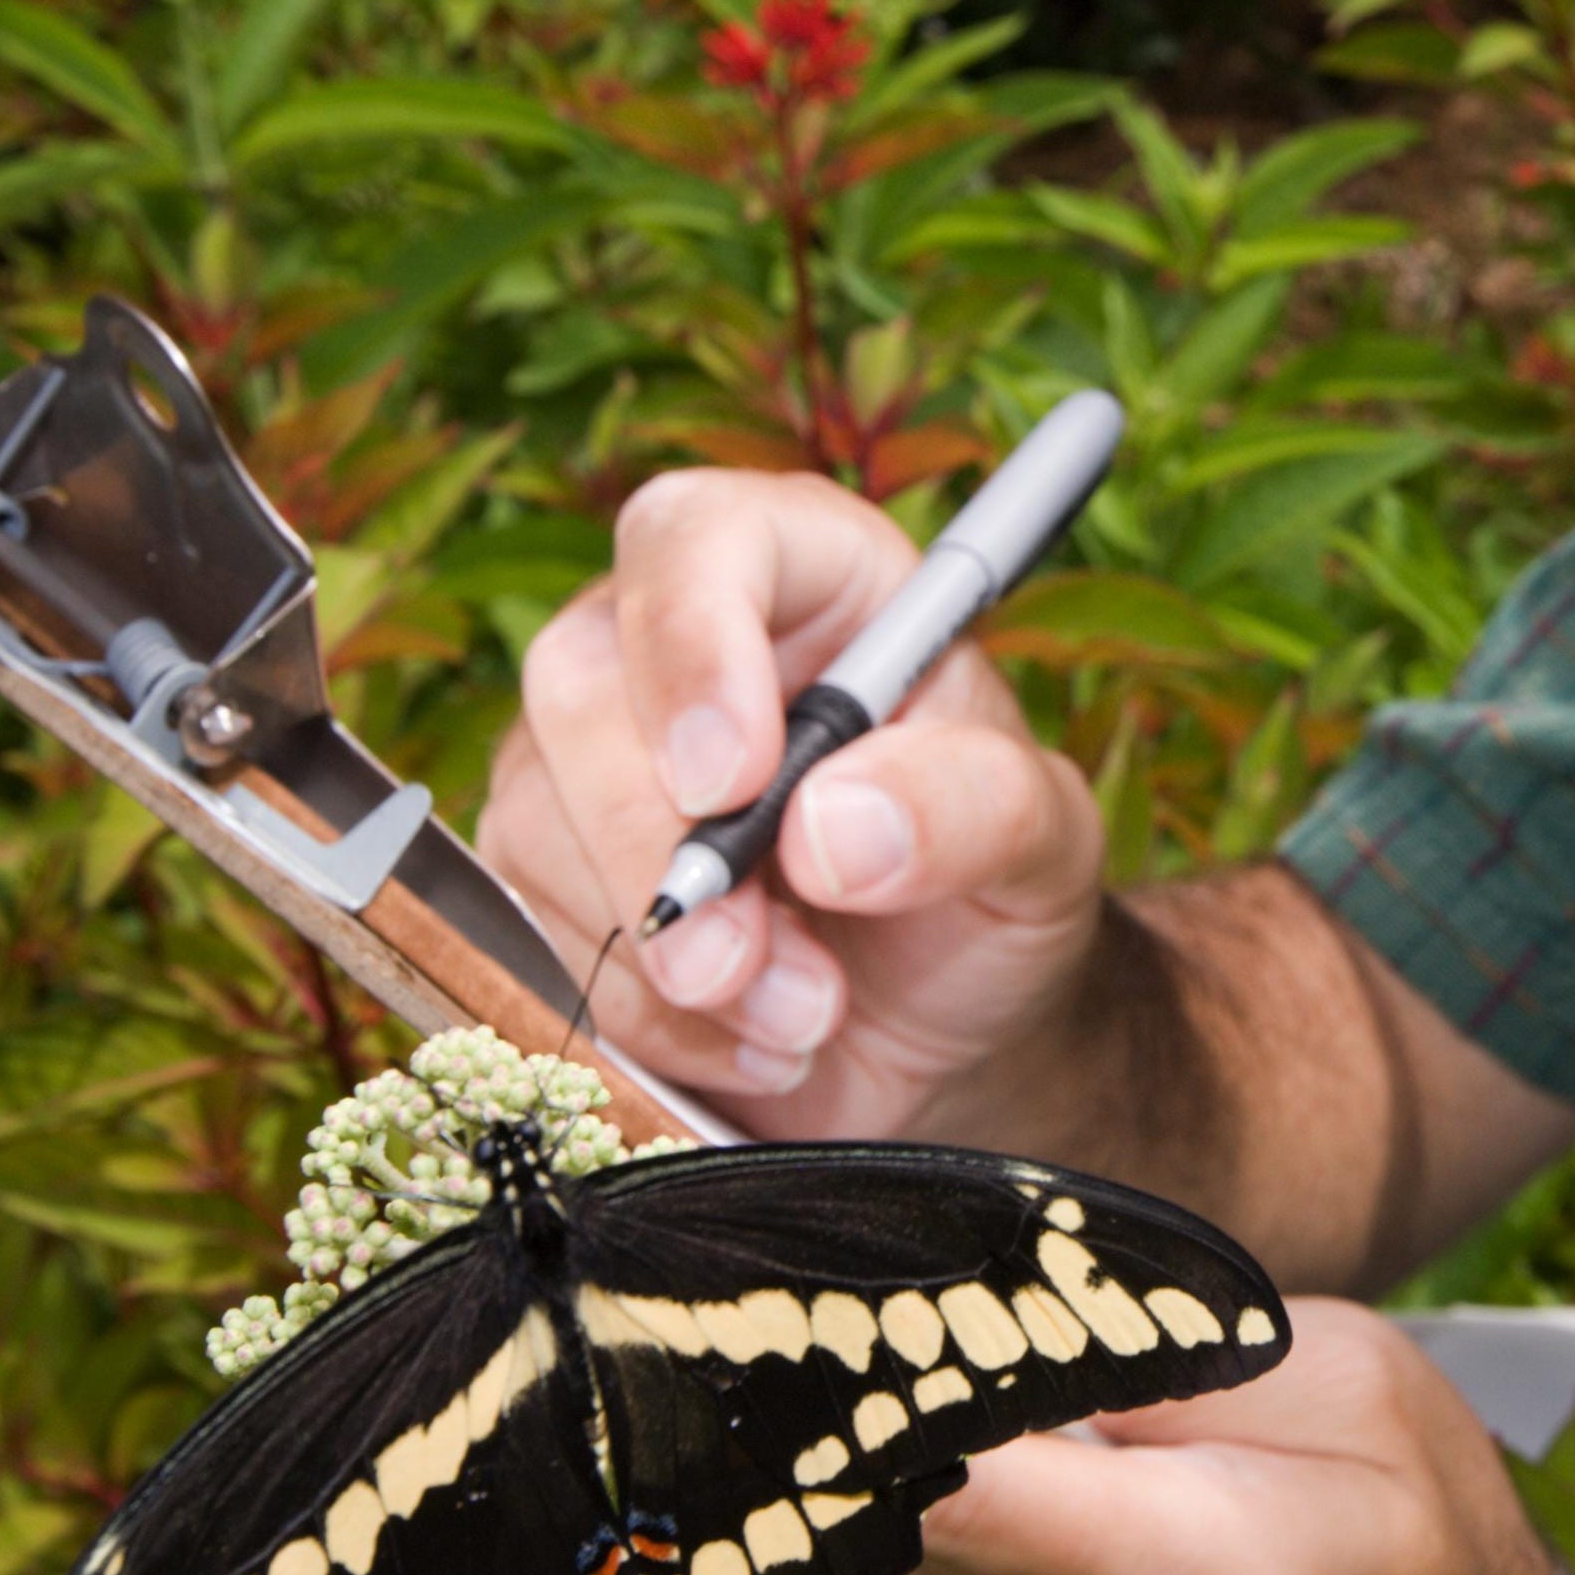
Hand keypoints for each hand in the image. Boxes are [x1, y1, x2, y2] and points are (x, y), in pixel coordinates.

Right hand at [478, 468, 1104, 1137]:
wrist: (943, 1027)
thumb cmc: (991, 892)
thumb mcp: (1043, 845)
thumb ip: (973, 809)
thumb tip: (832, 827)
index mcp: (811, 579)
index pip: (698, 535)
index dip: (693, 643)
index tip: (732, 781)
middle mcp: (680, 641)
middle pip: (581, 679)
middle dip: (661, 846)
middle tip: (762, 967)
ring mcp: (593, 753)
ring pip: (536, 816)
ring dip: (665, 954)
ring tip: (805, 1014)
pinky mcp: (550, 866)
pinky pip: (531, 926)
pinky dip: (640, 1012)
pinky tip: (747, 1038)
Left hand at [883, 1301, 1574, 1574]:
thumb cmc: (1418, 1513)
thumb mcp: (1346, 1373)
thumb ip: (1170, 1353)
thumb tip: (1006, 1337)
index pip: (958, 1494)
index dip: (908, 1395)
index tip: (925, 1327)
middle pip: (910, 1529)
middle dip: (934, 1430)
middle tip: (1011, 1369)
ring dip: (942, 1500)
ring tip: (1059, 1463)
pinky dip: (955, 1566)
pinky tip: (1045, 1534)